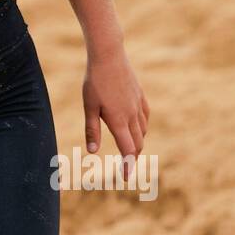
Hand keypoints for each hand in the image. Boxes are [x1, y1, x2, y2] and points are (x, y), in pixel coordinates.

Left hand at [82, 47, 149, 177]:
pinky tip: (137, 127)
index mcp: (119, 121)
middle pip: (137, 143)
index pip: (127, 150)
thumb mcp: (89, 106)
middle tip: (126, 167)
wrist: (109, 56)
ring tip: (130, 149)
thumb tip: (92, 152)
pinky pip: (146, 117)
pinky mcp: (140, 96)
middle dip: (132, 157)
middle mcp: (132, 115)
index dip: (127, 166)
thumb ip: (92, 130)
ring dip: (137, 143)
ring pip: (143, 131)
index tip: (125, 178)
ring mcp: (138, 105)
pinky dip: (142, 127)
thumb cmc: (95, 81)